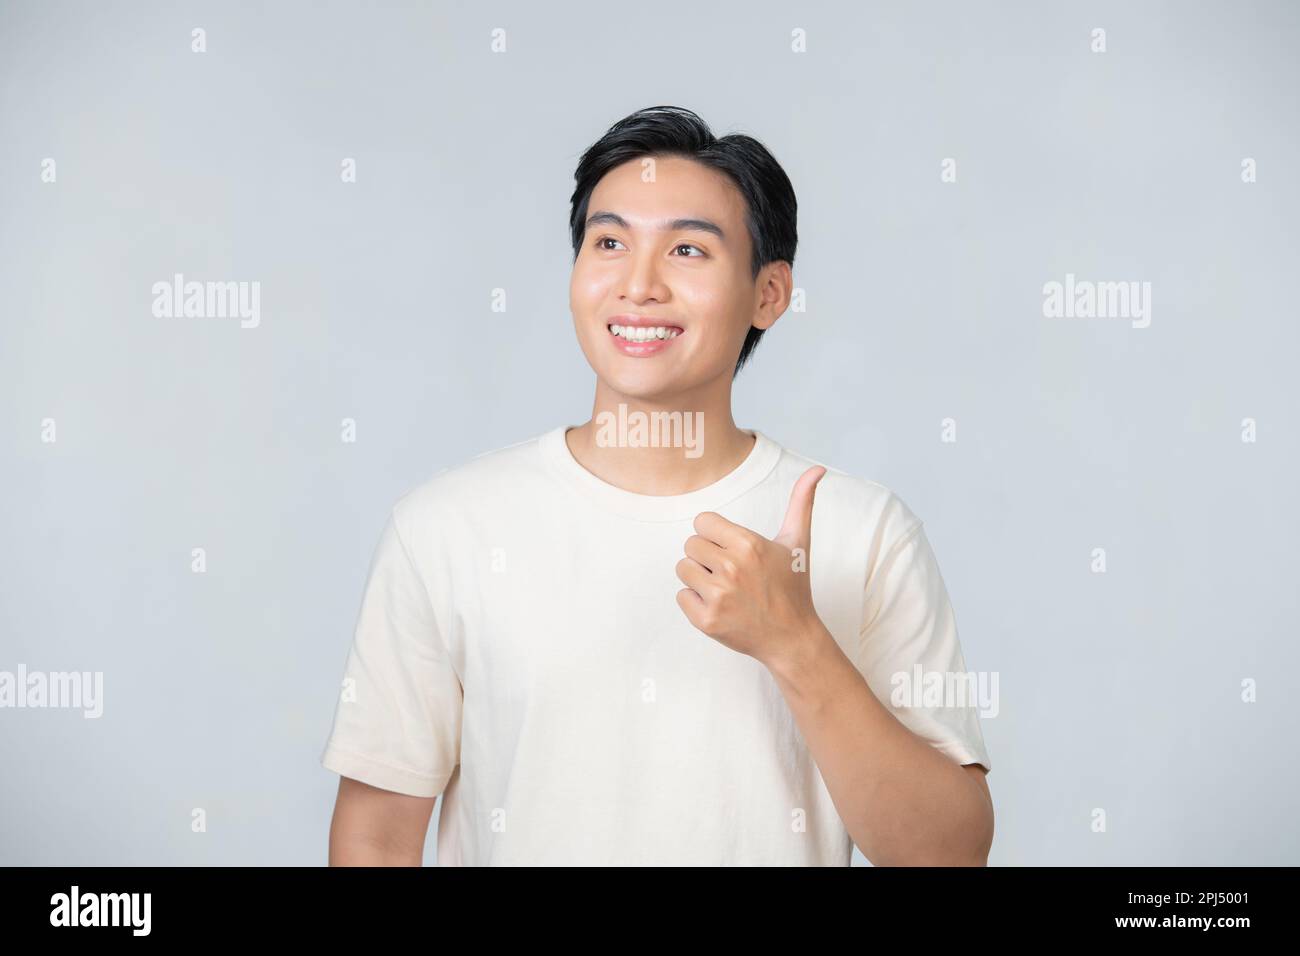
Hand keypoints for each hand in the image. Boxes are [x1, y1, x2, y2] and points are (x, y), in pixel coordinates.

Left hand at [674, 465, 828, 666]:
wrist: (792, 637)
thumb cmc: (793, 587)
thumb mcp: (798, 542)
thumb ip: (802, 502)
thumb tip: (817, 469)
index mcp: (748, 545)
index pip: (702, 522)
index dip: (715, 535)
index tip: (731, 549)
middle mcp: (731, 568)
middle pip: (690, 544)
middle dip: (707, 556)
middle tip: (731, 572)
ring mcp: (718, 596)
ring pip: (683, 569)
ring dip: (699, 578)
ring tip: (726, 589)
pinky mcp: (706, 620)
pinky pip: (681, 596)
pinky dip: (695, 602)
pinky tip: (720, 606)